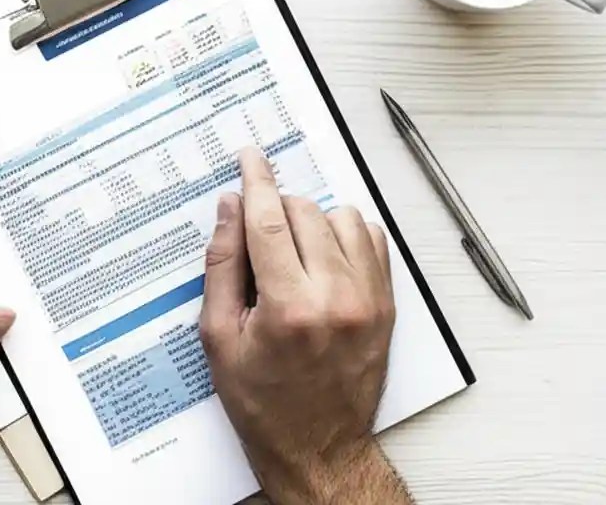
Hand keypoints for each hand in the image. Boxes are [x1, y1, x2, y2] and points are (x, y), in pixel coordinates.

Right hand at [200, 147, 408, 504]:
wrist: (317, 447)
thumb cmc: (261, 401)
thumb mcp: (218, 337)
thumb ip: (222, 266)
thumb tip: (230, 209)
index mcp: (288, 307)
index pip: (268, 220)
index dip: (256, 180)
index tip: (250, 157)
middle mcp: (335, 298)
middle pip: (303, 212)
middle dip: (274, 209)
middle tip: (256, 236)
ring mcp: (368, 300)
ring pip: (340, 218)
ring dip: (310, 222)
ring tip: (290, 254)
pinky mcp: (387, 306)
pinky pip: (371, 240)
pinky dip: (345, 236)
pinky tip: (323, 258)